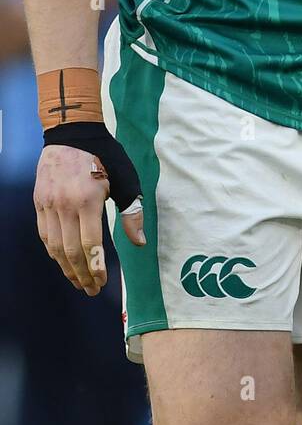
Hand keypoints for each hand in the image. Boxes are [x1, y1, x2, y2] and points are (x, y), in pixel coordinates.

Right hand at [33, 144, 144, 296]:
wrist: (71, 134)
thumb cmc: (104, 156)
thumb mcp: (126, 179)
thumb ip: (132, 212)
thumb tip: (140, 242)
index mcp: (88, 200)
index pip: (90, 244)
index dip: (96, 267)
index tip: (102, 282)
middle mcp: (65, 205)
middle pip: (71, 251)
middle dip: (82, 274)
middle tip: (92, 290)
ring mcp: (48, 205)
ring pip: (54, 246)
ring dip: (66, 268)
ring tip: (78, 282)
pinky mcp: (39, 203)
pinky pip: (44, 234)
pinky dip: (53, 252)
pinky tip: (63, 262)